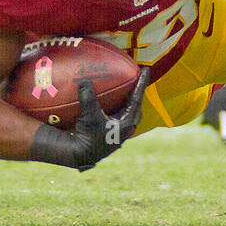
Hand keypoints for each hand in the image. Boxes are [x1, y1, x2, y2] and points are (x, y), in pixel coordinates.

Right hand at [29, 67, 149, 170]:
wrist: (80, 155)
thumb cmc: (87, 136)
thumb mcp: (89, 114)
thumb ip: (88, 96)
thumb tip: (85, 80)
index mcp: (127, 123)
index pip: (137, 98)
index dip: (141, 83)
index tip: (145, 69)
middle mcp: (126, 129)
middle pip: (137, 107)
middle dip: (137, 94)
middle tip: (136, 80)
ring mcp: (119, 134)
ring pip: (129, 114)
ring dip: (128, 102)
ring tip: (125, 91)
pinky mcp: (111, 136)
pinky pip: (119, 118)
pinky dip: (118, 109)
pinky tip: (111, 104)